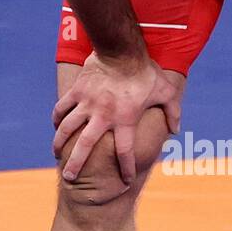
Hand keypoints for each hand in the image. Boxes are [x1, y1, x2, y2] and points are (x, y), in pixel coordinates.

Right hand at [52, 53, 178, 184]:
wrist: (121, 50)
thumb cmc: (146, 72)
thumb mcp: (166, 92)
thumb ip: (173, 112)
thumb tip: (175, 130)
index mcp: (125, 120)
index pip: (125, 152)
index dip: (126, 169)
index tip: (126, 180)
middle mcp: (103, 116)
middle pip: (85, 146)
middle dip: (77, 164)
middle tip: (71, 178)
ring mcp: (87, 104)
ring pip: (67, 129)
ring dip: (60, 143)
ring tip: (56, 154)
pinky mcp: (77, 91)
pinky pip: (62, 108)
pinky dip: (57, 118)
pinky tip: (56, 125)